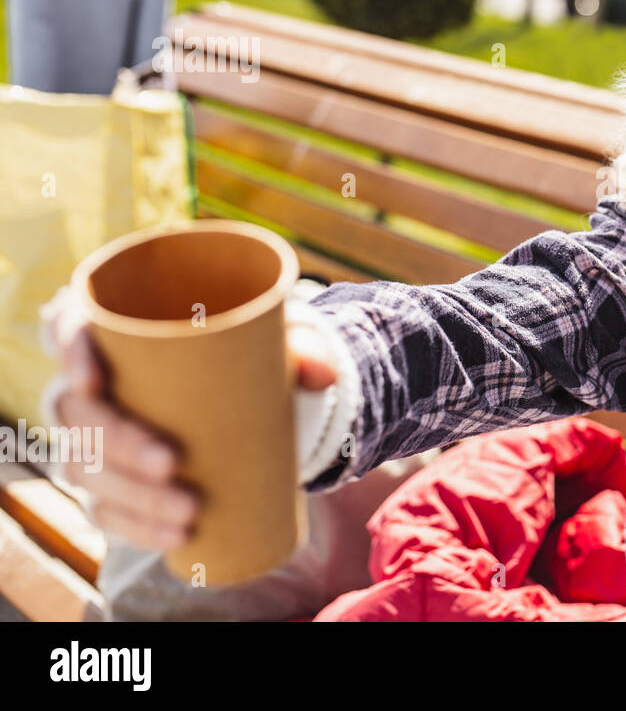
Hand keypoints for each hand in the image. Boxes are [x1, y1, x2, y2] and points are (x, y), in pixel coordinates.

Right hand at [44, 290, 337, 551]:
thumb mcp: (285, 344)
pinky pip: (107, 510)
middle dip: (115, 441)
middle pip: (74, 411)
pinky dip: (139, 527)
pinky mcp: (115, 481)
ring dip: (131, 495)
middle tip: (171, 462)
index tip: (97, 381)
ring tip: (189, 509)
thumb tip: (323, 373)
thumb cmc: (258, 356)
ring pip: (84, 467)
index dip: (69, 350)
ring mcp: (97, 436)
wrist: (267, 407)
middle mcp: (95, 383)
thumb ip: (307, 348)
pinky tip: (177, 535)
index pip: (67, 325)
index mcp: (123, 330)